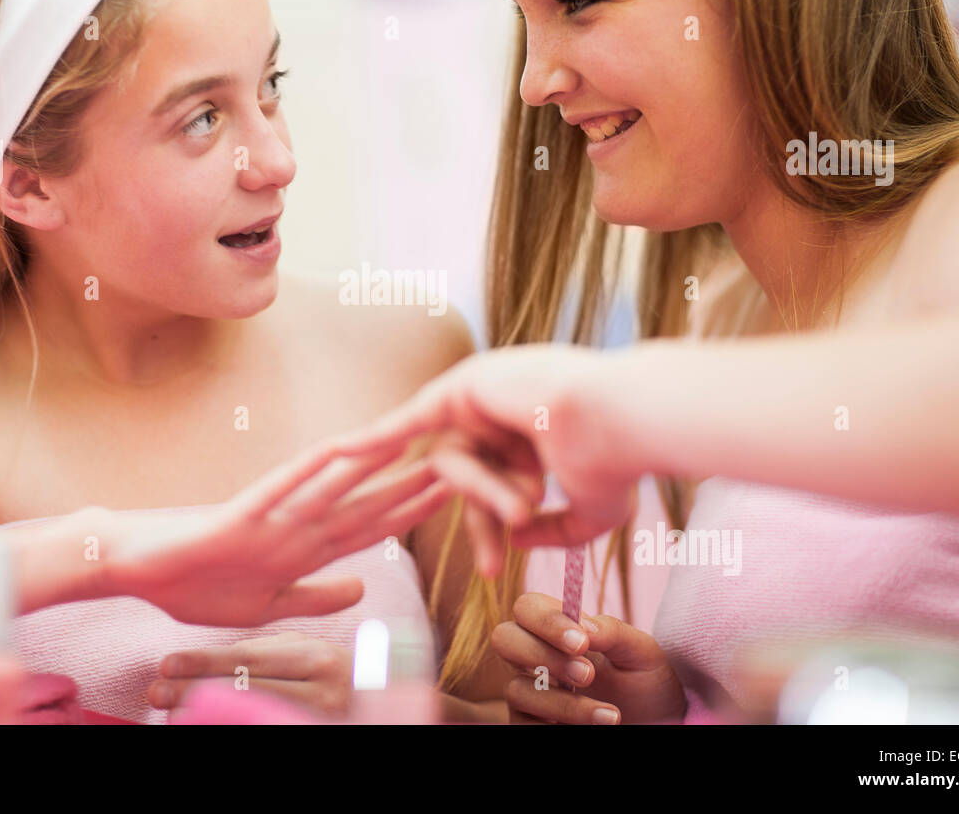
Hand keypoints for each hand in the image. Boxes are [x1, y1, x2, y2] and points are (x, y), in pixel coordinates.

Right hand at [99, 442, 450, 625]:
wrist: (136, 568)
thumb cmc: (193, 582)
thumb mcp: (265, 605)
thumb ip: (314, 595)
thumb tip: (361, 590)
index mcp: (303, 553)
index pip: (370, 531)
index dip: (412, 514)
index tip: (454, 495)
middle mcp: (294, 530)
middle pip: (364, 506)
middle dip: (411, 487)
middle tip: (458, 459)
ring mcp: (268, 520)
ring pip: (332, 490)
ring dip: (373, 467)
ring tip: (413, 440)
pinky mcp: (237, 515)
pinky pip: (277, 489)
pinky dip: (306, 470)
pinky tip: (335, 448)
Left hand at [146, 632, 352, 717]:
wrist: (378, 703)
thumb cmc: (333, 672)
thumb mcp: (307, 652)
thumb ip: (267, 653)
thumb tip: (211, 662)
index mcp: (316, 658)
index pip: (249, 659)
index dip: (204, 663)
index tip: (166, 664)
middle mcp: (322, 690)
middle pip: (246, 690)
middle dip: (195, 691)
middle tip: (156, 692)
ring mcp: (320, 718)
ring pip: (254, 716)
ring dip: (207, 717)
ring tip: (172, 716)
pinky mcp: (315, 730)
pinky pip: (269, 728)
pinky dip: (234, 728)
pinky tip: (207, 726)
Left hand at [330, 345, 645, 566]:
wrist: (621, 419)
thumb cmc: (617, 460)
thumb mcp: (594, 510)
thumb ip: (558, 529)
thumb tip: (517, 539)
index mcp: (532, 429)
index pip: (493, 485)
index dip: (491, 531)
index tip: (494, 573)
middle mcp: (504, 407)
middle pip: (468, 475)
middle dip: (484, 522)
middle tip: (493, 572)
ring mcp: (483, 393)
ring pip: (456, 460)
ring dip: (485, 490)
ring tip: (523, 506)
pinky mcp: (462, 386)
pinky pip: (409, 420)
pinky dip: (377, 439)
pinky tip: (337, 456)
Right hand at [491, 593, 684, 723]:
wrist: (657, 719)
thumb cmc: (646, 680)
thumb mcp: (641, 652)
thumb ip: (612, 632)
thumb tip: (583, 627)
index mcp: (558, 628)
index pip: (528, 608)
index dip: (546, 621)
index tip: (581, 643)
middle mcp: (536, 657)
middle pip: (504, 638)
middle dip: (541, 654)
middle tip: (588, 675)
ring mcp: (530, 693)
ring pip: (516, 689)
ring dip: (563, 703)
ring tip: (611, 715)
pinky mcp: (530, 724)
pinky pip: (523, 725)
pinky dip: (560, 725)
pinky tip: (595, 727)